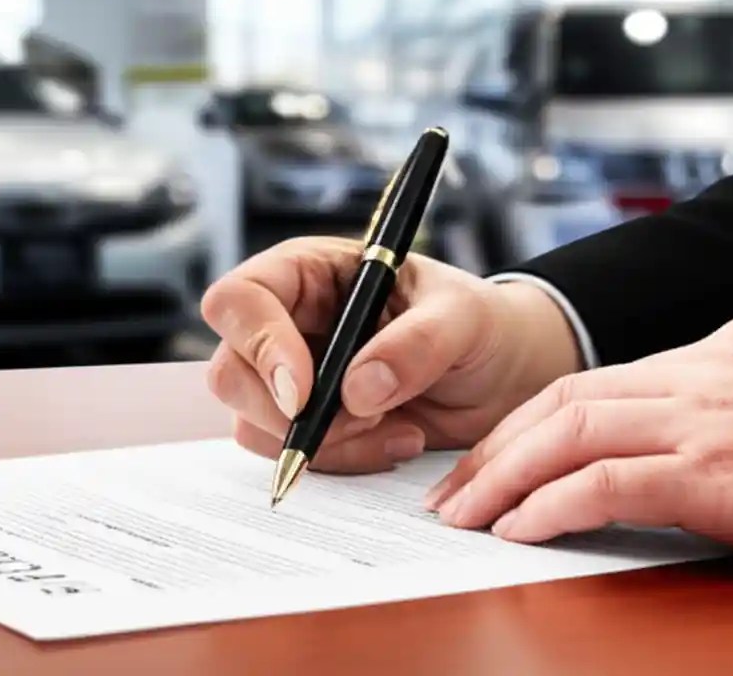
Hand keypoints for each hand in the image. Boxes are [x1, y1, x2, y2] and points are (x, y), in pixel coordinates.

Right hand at [201, 237, 581, 473]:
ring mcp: (289, 378)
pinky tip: (395, 440)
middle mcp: (285, 323)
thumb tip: (357, 391)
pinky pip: (290, 455)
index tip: (301, 393)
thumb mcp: (464, 317)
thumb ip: (416, 343)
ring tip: (396, 425)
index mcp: (308, 272)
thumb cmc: (479, 325)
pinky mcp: (306, 424)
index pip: (240, 298)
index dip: (258, 344)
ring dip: (325, 440)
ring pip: (252, 422)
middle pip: (230, 370)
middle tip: (362, 418)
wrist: (503, 378)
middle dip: (285, 411)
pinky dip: (342, 459)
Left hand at [428, 315, 732, 546]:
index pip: (580, 388)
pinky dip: (551, 506)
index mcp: (698, 364)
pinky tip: (516, 528)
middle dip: (494, 452)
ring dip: (504, 476)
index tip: (476, 465)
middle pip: (562, 405)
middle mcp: (694, 381)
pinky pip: (607, 485)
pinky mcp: (713, 476)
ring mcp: (701, 425)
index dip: (516, 428)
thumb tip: (650, 427)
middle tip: (449, 495)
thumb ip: (697, 403)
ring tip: (464, 515)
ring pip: (571, 435)